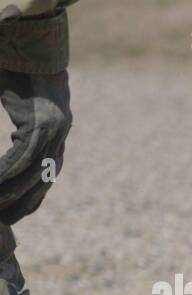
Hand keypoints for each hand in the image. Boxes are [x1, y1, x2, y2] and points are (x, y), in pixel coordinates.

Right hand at [0, 68, 69, 225]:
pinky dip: (7, 173)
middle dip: (23, 204)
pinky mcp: (41, 125)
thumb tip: (19, 143)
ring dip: (11, 192)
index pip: (45, 176)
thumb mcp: (20, 109)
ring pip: (31, 174)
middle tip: (6, 221)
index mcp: (56, 137)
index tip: (18, 213)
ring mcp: (52, 132)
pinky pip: (22, 157)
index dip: (32, 196)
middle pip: (41, 181)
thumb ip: (21, 132)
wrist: (32, 49)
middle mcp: (58, 138)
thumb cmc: (20, 74)